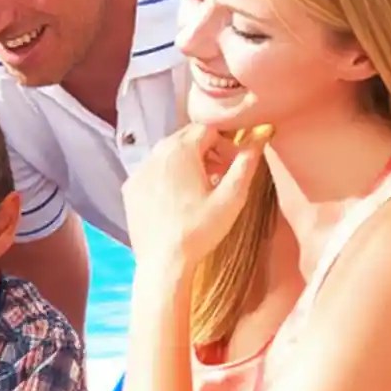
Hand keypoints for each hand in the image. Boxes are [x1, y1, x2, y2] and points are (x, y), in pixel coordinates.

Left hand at [122, 123, 267, 267]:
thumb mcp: (232, 197)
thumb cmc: (200, 230)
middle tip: (221, 175)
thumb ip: (246, 163)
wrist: (163, 261)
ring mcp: (139, 170)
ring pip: (168, 153)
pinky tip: (178, 200)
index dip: (226, 142)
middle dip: (207, 150)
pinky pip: (152, 171)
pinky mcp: (130, 187)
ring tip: (201, 188)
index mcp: (180, 149)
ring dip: (187, 162)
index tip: (234, 162)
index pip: (208, 128)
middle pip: (186, 137)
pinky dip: (167, 176)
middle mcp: (155, 153)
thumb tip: (259, 138)